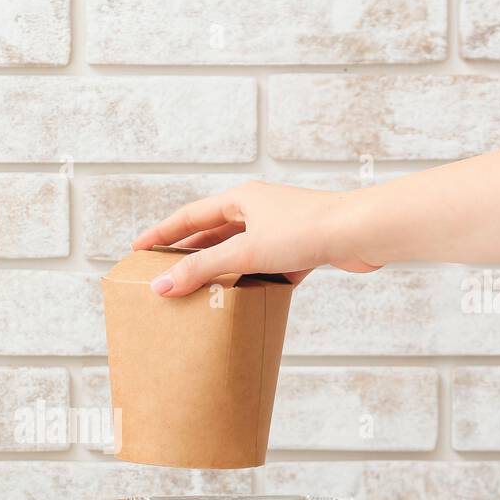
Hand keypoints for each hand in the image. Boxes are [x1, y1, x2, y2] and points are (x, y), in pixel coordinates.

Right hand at [131, 181, 379, 296]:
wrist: (361, 232)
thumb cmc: (306, 230)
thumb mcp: (245, 252)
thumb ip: (201, 270)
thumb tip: (160, 286)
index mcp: (241, 199)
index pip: (189, 216)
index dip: (162, 233)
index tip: (138, 248)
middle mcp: (259, 209)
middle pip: (213, 234)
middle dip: (188, 254)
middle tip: (163, 273)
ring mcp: (280, 229)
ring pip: (240, 252)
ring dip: (220, 270)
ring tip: (197, 291)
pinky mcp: (300, 248)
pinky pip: (265, 267)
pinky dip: (252, 282)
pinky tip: (243, 300)